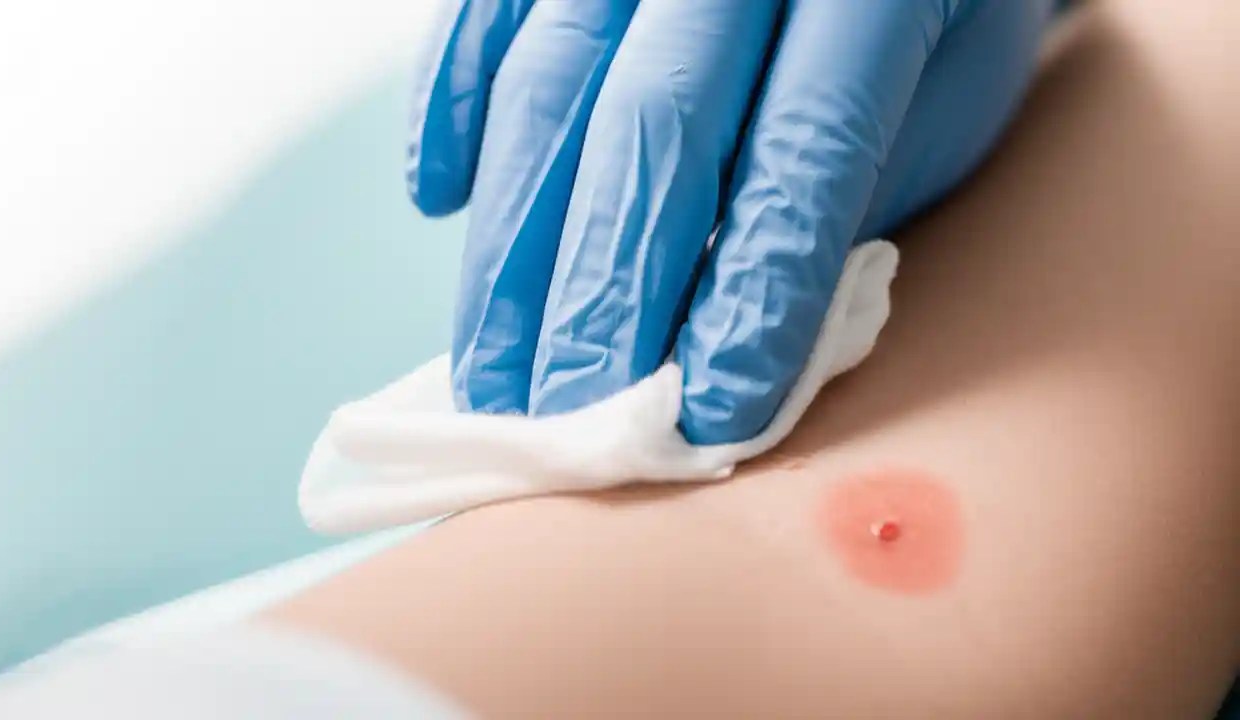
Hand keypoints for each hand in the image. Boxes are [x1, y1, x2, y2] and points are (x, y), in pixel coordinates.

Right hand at [408, 0, 1056, 442]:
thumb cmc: (919, 17)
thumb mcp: (945, 100)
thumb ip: (845, 202)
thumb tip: (719, 339)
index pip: (803, 156)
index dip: (753, 296)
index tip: (707, 419)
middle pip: (650, 130)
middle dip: (600, 297)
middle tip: (564, 428)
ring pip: (544, 91)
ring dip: (507, 251)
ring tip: (491, 377)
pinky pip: (477, 17)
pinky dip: (446, 107)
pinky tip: (439, 203)